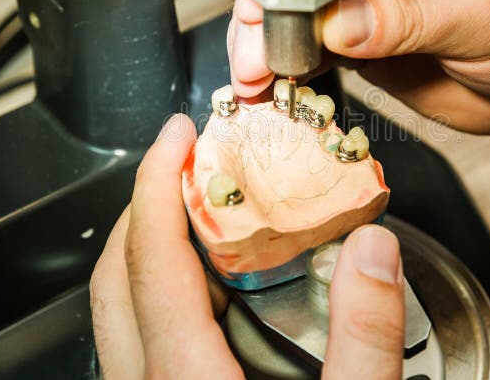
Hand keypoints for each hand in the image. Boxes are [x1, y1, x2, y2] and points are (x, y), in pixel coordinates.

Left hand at [90, 114, 405, 378]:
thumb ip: (365, 339)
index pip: (153, 257)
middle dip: (144, 204)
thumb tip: (372, 250)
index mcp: (186, 379)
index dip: (158, 181)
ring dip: (148, 248)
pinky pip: (135, 338)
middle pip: (117, 273)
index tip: (176, 135)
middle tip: (182, 165)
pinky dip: (158, 292)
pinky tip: (207, 293)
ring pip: (118, 307)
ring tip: (194, 214)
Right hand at [228, 0, 489, 133]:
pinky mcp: (362, 34)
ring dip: (274, 38)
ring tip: (260, 69)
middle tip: (265, 41)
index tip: (295, 0)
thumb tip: (339, 21)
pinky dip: (293, 64)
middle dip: (276, 1)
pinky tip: (277, 79)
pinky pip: (314, 45)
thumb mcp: (479, 12)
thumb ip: (405, 16)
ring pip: (299, 5)